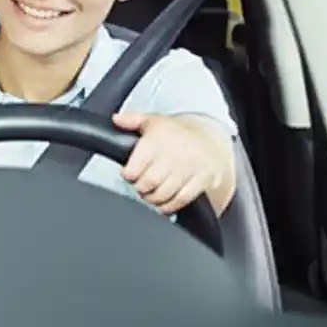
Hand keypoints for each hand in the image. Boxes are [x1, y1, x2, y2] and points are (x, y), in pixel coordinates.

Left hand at [112, 113, 230, 215]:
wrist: (210, 139)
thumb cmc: (176, 133)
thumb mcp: (154, 121)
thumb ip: (132, 120)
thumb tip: (116, 120)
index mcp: (159, 139)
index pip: (134, 167)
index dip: (128, 175)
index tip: (129, 174)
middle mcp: (175, 153)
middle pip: (149, 182)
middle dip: (140, 188)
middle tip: (140, 186)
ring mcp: (190, 167)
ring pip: (164, 193)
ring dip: (153, 199)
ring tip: (151, 194)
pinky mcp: (203, 179)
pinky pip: (182, 199)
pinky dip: (169, 206)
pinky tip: (164, 204)